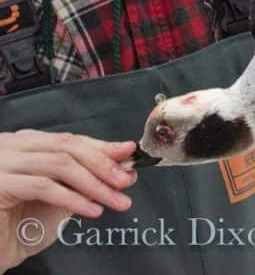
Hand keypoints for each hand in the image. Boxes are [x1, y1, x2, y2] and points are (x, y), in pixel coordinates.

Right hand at [0, 131, 136, 270]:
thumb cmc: (18, 227)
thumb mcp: (60, 196)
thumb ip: (86, 179)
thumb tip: (124, 168)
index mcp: (26, 144)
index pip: (70, 140)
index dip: (102, 147)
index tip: (129, 154)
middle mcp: (12, 147)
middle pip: (67, 147)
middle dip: (102, 163)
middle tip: (126, 180)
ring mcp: (2, 163)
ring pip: (60, 164)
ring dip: (94, 183)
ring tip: (116, 199)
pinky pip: (44, 187)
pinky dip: (74, 198)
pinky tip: (93, 209)